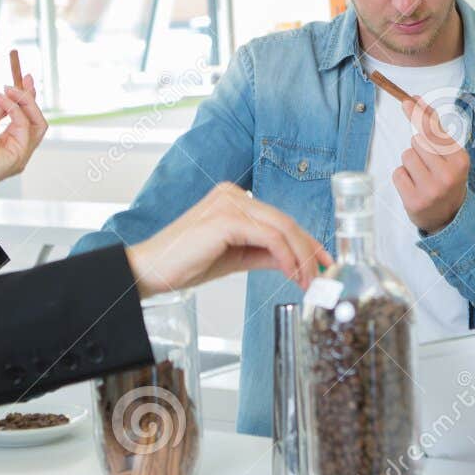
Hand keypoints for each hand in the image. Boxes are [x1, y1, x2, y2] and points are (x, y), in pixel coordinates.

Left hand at [0, 73, 47, 214]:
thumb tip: (7, 94)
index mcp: (9, 144)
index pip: (26, 120)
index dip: (28, 99)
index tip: (26, 78)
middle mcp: (18, 150)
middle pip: (37, 121)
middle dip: (32, 98)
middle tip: (24, 80)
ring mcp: (20, 155)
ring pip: (38, 123)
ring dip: (25, 102)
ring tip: (8, 90)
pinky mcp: (18, 157)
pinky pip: (26, 128)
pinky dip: (16, 110)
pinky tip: (3, 100)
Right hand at [124, 182, 332, 298]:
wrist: (151, 271)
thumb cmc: (185, 263)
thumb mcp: (235, 258)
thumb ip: (264, 254)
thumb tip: (295, 261)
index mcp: (233, 198)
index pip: (279, 218)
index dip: (306, 241)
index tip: (323, 261)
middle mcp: (233, 194)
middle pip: (285, 221)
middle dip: (309, 249)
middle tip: (323, 274)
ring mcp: (229, 203)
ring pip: (282, 227)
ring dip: (301, 257)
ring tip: (308, 281)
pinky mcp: (227, 219)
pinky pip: (269, 237)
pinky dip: (286, 257)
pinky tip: (291, 275)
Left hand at [390, 93, 469, 234]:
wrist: (449, 218)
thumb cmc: (447, 180)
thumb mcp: (451, 157)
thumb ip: (437, 131)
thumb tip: (417, 101)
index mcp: (460, 161)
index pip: (435, 130)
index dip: (420, 113)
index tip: (407, 100)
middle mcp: (448, 175)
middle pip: (418, 140)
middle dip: (418, 147)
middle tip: (427, 163)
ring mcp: (431, 189)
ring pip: (407, 155)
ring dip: (410, 163)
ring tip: (422, 176)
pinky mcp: (414, 201)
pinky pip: (398, 173)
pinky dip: (403, 177)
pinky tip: (414, 186)